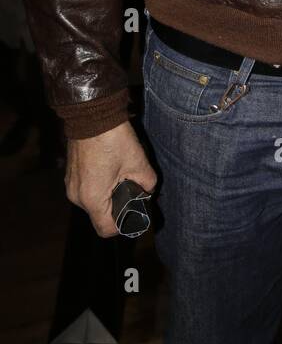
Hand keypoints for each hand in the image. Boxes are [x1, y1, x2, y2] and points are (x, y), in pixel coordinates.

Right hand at [65, 122, 157, 237]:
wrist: (92, 114)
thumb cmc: (113, 139)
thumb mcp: (138, 162)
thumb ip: (147, 183)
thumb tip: (149, 191)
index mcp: (93, 198)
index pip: (106, 229)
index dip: (123, 225)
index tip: (135, 212)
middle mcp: (77, 196)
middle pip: (100, 215)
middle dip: (117, 207)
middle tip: (133, 189)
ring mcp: (71, 185)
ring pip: (93, 202)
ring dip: (108, 196)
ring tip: (122, 177)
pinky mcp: (71, 174)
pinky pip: (86, 190)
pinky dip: (99, 186)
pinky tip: (110, 171)